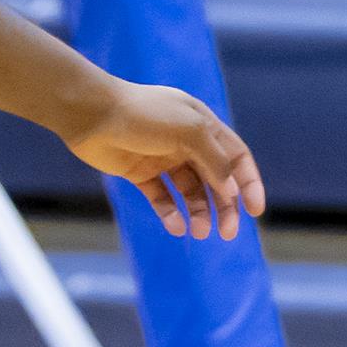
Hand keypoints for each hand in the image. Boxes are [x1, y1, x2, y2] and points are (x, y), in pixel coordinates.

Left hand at [63, 81, 267, 240]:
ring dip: (199, 213)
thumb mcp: (189, 129)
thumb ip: (215, 159)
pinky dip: (170, 213)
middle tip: (228, 233)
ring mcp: (162, 157)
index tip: (255, 211)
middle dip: (225, 207)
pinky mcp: (139, 172)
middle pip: (215, 179)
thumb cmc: (141, 114)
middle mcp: (185, 141)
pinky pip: (162, 197)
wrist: (90, 113)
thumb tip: (231, 190)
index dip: (248, 183)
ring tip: (199, 231)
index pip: (236, 157)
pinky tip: (176, 226)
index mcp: (202, 124)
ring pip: (190, 192)